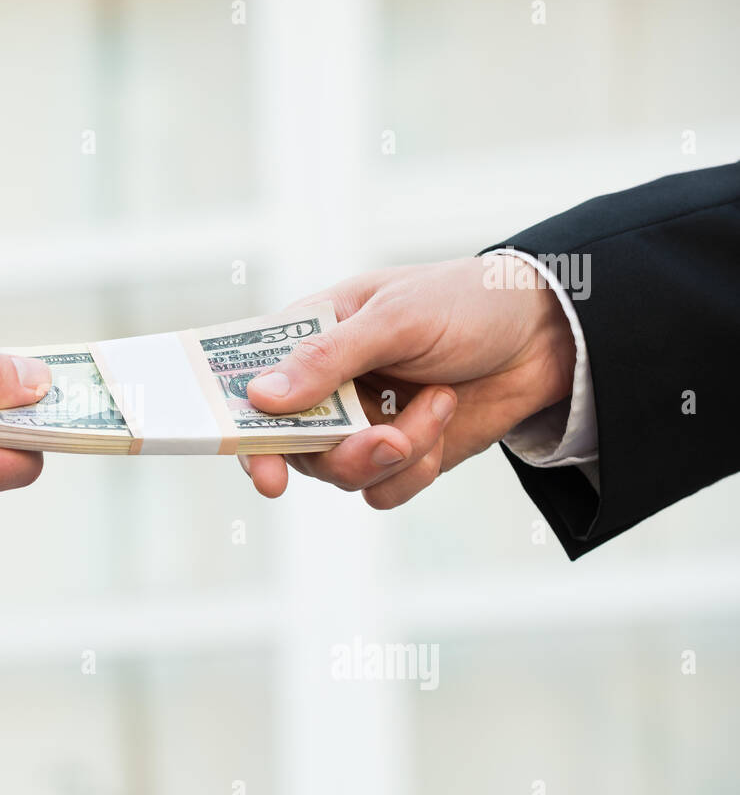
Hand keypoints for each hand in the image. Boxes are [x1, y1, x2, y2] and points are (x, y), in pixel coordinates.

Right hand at [240, 255, 576, 506]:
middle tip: (384, 443)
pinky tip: (444, 425)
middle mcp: (326, 386)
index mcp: (310, 336)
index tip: (263, 471)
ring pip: (338, 473)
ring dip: (390, 454)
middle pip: (291, 446)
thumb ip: (327, 358)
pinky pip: (381, 490)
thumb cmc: (468, 303)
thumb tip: (259, 397)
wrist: (552, 337)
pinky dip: (414, 470)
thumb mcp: (397, 318)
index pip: (251, 386)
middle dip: (338, 453)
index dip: (241, 429)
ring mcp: (360, 423)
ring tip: (437, 408)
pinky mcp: (399, 455)